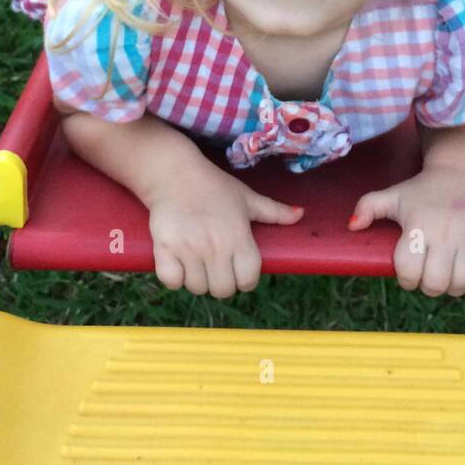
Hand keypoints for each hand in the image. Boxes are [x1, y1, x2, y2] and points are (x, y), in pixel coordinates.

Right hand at [147, 163, 303, 298]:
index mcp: (239, 236)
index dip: (245, 279)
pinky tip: (178, 261)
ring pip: (197, 288)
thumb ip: (274, 211)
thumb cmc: (214, 186)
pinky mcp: (164, 248)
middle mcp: (215, 246)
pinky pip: (172, 281)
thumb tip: (301, 214)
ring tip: (196, 260)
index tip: (237, 269)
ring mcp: (189, 248)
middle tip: (215, 266)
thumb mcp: (247, 197)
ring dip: (197, 279)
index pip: (248, 280)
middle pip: (223, 290)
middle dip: (220, 282)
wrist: (174, 173)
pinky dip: (174, 277)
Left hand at [347, 167, 464, 296]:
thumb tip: (351, 225)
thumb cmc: (420, 192)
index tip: (409, 273)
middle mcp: (444, 232)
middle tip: (429, 276)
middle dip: (429, 287)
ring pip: (463, 283)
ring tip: (448, 276)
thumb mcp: (392, 196)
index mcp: (417, 225)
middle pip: (436, 284)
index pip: (409, 271)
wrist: (458, 175)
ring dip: (454, 287)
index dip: (406, 280)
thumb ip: (368, 208)